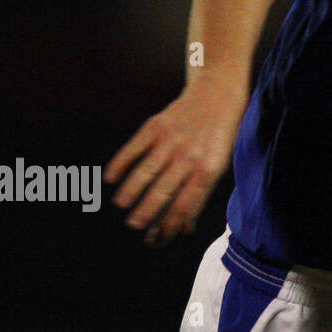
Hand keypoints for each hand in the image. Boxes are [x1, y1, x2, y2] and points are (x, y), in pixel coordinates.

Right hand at [105, 80, 243, 246]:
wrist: (218, 93)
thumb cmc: (219, 137)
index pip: (186, 205)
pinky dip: (120, 164)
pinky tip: (111, 179)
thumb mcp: (220, 164)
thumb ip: (201, 194)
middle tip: (134, 225)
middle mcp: (189, 156)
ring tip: (122, 205)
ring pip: (145, 172)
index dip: (170, 224)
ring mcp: (171, 140)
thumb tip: (183, 229)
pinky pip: (133, 148)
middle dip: (146, 212)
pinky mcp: (156, 125)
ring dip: (130, 192)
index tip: (158, 239)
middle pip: (163, 191)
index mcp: (209, 169)